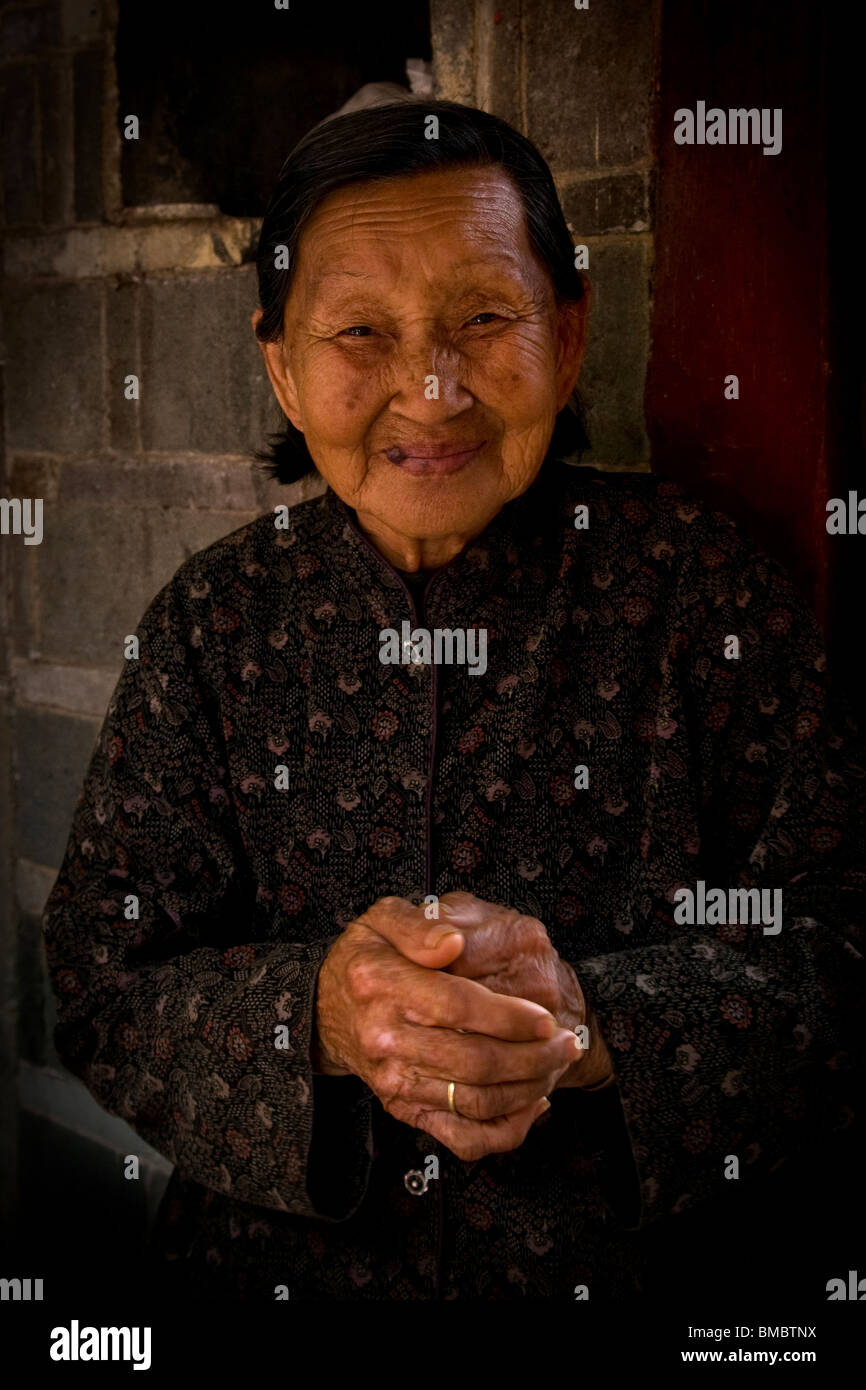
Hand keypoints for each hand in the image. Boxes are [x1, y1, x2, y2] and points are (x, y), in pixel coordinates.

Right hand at [312, 896, 582, 1159]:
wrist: (329, 1008)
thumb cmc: (368, 956)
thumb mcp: (383, 918)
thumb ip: (419, 925)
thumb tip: (452, 943)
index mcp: (379, 983)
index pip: (455, 1006)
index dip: (508, 1016)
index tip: (545, 1018)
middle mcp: (383, 1037)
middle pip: (471, 1059)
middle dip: (531, 1056)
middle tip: (567, 1042)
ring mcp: (393, 1079)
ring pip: (473, 1100)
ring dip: (526, 1089)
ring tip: (557, 1065)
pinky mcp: (404, 1108)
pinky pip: (461, 1136)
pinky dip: (504, 1131)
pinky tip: (532, 1106)